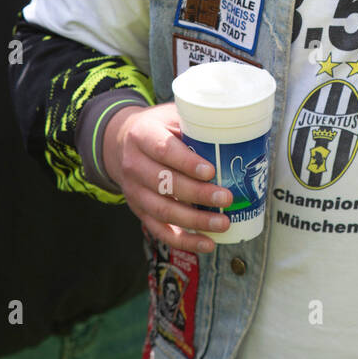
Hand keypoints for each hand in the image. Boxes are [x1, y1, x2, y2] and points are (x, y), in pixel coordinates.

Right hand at [103, 103, 231, 250]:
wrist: (121, 142)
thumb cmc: (158, 127)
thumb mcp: (172, 115)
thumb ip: (195, 125)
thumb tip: (235, 137)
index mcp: (142, 135)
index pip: (163, 150)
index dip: (187, 163)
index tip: (211, 171)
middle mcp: (133, 164)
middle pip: (163, 184)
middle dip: (197, 194)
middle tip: (226, 198)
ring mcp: (133, 191)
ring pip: (162, 210)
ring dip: (194, 221)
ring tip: (222, 223)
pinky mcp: (138, 210)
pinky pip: (160, 230)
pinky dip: (183, 241)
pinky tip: (206, 243)